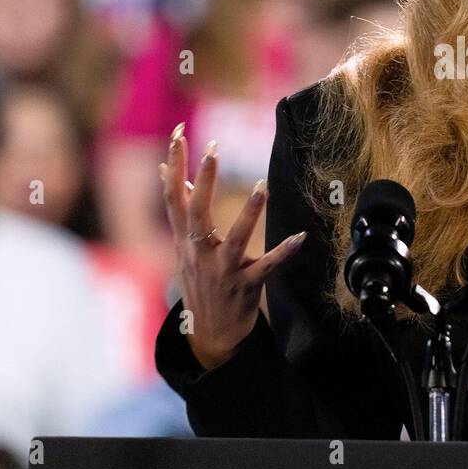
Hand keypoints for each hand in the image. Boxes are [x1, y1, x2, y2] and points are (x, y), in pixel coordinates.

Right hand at [160, 123, 305, 369]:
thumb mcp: (183, 246)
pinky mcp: (245, 286)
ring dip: (249, 212)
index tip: (177, 133)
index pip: (173, 195)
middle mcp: (198, 252)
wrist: (209, 335)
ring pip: (234, 238)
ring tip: (263, 186)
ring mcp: (222, 270)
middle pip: (196, 211)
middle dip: (203, 180)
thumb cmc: (199, 281)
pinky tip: (300, 237)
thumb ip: (179, 208)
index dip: (174, 164)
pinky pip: (267, 267)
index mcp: (184, 240)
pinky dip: (283, 252)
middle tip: (211, 148)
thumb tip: (167, 171)